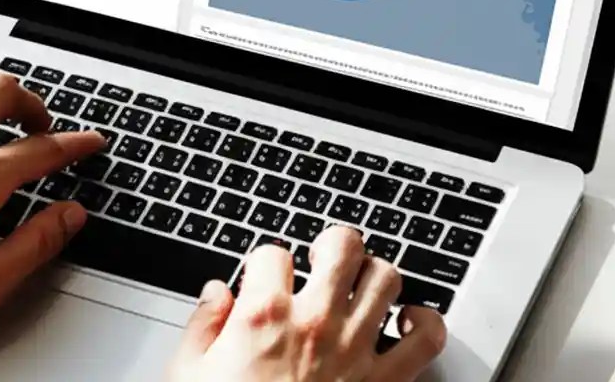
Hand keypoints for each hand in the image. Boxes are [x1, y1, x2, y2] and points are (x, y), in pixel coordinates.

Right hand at [168, 226, 445, 381]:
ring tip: (361, 286)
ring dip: (375, 276)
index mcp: (263, 316)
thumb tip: (216, 294)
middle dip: (332, 245)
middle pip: (342, 245)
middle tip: (323, 260)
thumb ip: (203, 327)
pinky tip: (407, 322)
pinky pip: (426, 338)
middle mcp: (315, 323)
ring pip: (386, 277)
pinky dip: (425, 323)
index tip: (266, 280)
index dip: (267, 264)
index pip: (272, 253)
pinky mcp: (385, 381)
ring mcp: (355, 349)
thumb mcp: (188, 376)